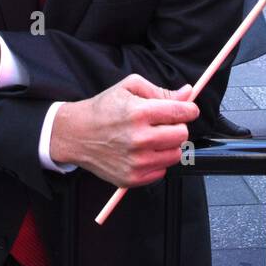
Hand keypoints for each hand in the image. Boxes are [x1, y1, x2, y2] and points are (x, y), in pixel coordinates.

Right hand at [50, 75, 197, 187]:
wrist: (76, 134)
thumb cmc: (102, 109)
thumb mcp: (129, 87)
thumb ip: (161, 90)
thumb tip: (187, 94)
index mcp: (139, 113)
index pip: (181, 112)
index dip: (189, 109)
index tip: (188, 109)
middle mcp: (139, 139)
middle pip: (182, 135)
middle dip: (177, 126)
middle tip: (164, 124)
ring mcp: (136, 161)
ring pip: (176, 154)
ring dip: (169, 145)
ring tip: (153, 137)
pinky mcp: (132, 178)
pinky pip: (162, 170)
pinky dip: (157, 161)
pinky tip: (144, 151)